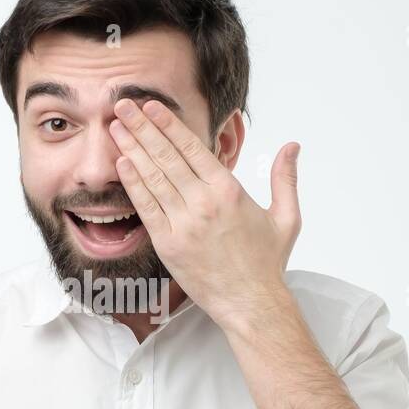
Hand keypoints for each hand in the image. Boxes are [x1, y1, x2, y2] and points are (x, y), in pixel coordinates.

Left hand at [108, 98, 300, 331]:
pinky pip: (147, 207)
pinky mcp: (168, 244)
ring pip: (153, 177)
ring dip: (132, 149)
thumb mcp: (286, 217)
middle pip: (166, 156)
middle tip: (122, 105)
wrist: (250, 303)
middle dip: (142, 127)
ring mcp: (184, 223)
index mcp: (229, 191)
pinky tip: (122, 164)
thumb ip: (285, 178)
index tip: (152, 106)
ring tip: (115, 128)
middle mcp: (204, 203)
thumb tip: (292, 146)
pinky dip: (133, 183)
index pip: (193, 148)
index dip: (169, 124)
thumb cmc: (266, 263)